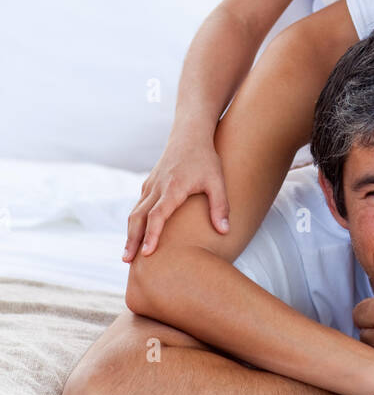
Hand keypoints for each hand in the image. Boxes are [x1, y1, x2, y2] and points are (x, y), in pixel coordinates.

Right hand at [123, 134, 228, 261]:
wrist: (190, 134)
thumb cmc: (205, 158)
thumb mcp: (217, 180)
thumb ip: (220, 206)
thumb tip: (225, 231)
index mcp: (173, 188)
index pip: (157, 215)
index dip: (152, 235)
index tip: (147, 253)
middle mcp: (157, 187)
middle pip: (138, 217)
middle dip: (132, 240)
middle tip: (127, 261)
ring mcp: (150, 185)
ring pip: (135, 212)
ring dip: (130, 233)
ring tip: (128, 255)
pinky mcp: (149, 184)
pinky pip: (138, 205)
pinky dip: (134, 223)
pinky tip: (136, 235)